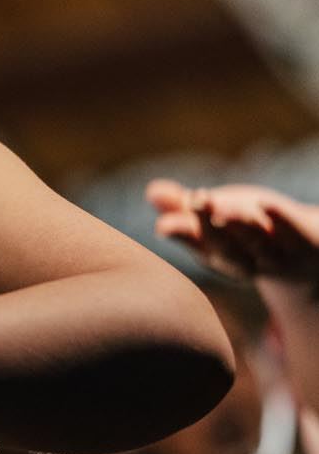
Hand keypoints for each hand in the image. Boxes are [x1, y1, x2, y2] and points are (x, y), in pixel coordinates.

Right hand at [147, 178, 318, 285]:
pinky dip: (282, 222)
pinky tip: (267, 206)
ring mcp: (279, 257)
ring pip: (258, 245)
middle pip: (226, 249)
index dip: (183, 235)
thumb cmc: (254, 234)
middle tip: (197, 201)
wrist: (310, 257)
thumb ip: (184, 206)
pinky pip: (295, 235)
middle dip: (210, 227)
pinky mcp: (308, 245)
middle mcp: (247, 262)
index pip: (198, 245)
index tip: (164, 226)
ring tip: (223, 208)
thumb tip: (151, 190)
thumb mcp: (217, 218)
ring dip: (241, 228)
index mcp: (219, 257)